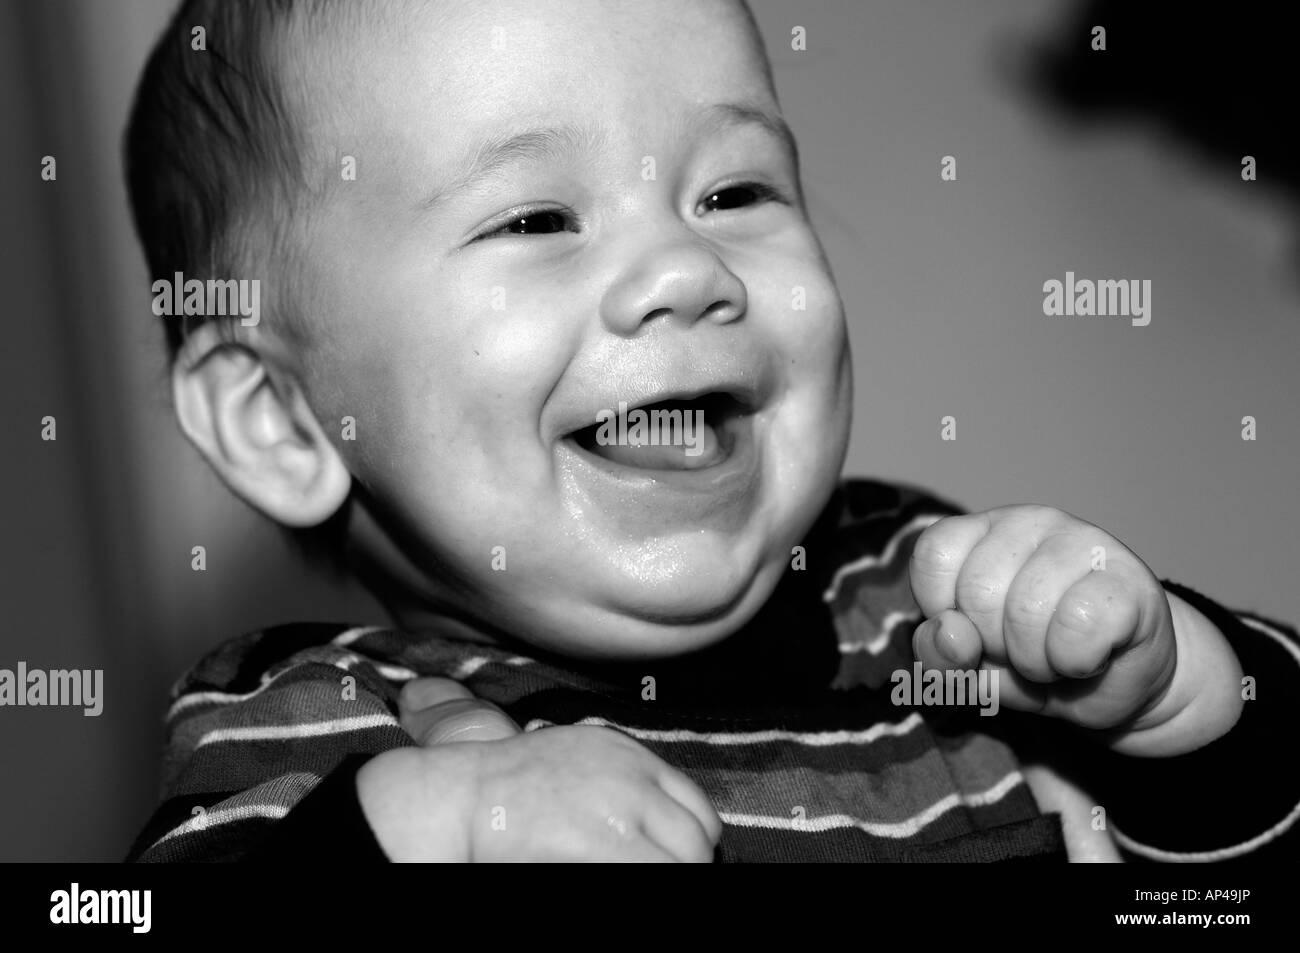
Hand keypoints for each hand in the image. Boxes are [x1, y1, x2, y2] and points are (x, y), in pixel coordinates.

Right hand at [361, 682, 721, 860]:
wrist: (454, 798)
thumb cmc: (493, 787)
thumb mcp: (555, 754)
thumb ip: (602, 773)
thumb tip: (609, 802)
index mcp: (623, 751)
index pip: (695, 805)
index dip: (689, 840)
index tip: (670, 858)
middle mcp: (633, 775)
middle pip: (698, 837)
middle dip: (683, 862)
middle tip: (656, 872)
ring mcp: (624, 810)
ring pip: (688, 861)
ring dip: (671, 874)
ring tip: (641, 878)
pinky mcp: (610, 843)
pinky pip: (661, 874)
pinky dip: (656, 882)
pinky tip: (626, 882)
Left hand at [908, 504, 1178, 730]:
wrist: (1121, 682)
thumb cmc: (1037, 661)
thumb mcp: (971, 668)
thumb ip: (939, 655)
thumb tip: (950, 632)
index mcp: (981, 532)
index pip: (933, 555)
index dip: (943, 610)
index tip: (973, 630)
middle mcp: (1029, 522)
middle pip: (977, 592)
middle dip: (994, 645)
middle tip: (1025, 649)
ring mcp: (1083, 542)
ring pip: (1026, 610)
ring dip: (1035, 661)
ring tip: (1056, 656)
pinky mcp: (1129, 578)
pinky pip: (1079, 625)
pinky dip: (1075, 661)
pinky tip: (1089, 656)